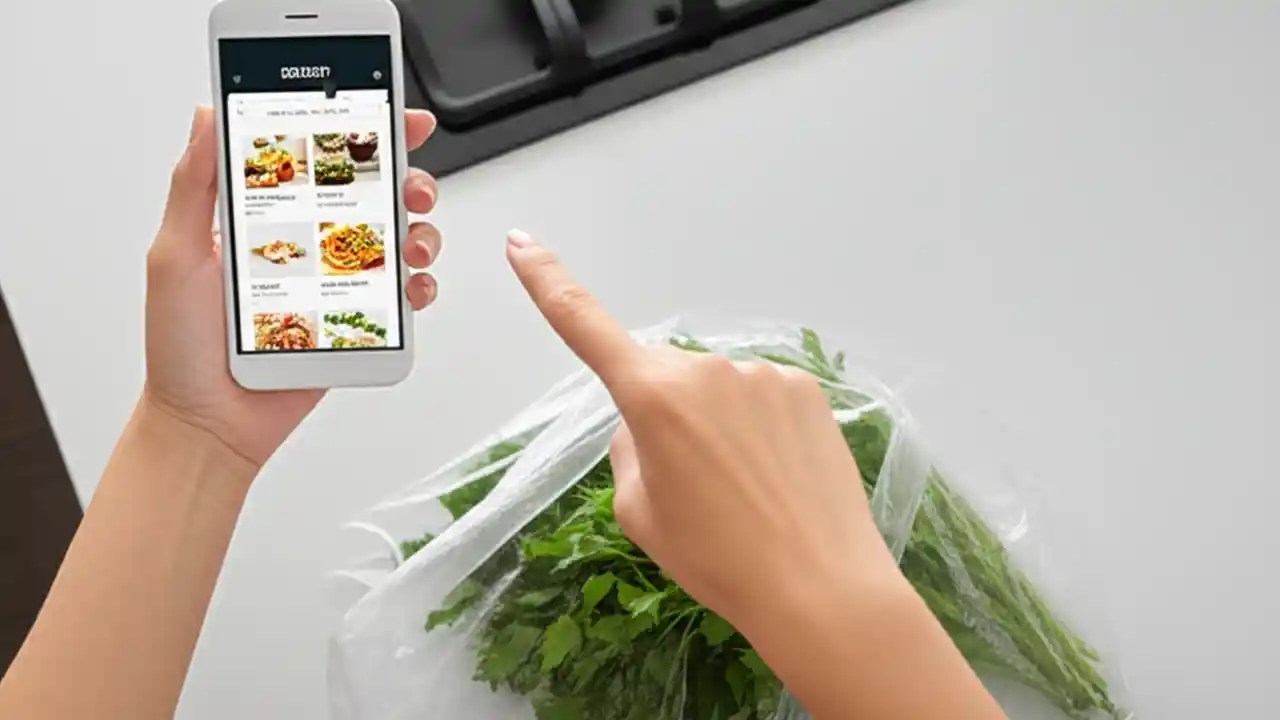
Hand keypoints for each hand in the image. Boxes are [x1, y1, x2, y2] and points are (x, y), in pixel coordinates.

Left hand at [143, 107, 443, 468]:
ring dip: (422, 230)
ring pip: (400, 239)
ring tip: (413, 242)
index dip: (357, 128)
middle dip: (406, 176)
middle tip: (410, 182)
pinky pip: (404, 298)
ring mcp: (336, 283)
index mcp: (265, 217)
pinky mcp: (356, 323)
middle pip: (373, 193)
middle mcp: (307, 244)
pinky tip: (412, 287)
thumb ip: (193, 184)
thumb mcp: (175, 253)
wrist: (208, 425)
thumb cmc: (181, 347)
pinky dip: (421, 287)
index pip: (317, 156)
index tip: (386, 110)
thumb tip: (206, 115)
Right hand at [503, 230, 903, 637]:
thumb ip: (629, 449)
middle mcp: (707, 369)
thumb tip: (650, 421)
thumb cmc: (717, 560)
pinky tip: (776, 476)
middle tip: (693, 486)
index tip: (521, 242)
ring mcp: (762, 373)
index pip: (584, 325)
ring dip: (716, 426)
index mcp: (653, 398)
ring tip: (742, 492)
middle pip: (662, 378)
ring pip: (715, 391)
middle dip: (664, 416)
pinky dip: (758, 429)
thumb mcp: (639, 512)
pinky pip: (759, 398)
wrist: (819, 586)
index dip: (547, 281)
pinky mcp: (805, 387)